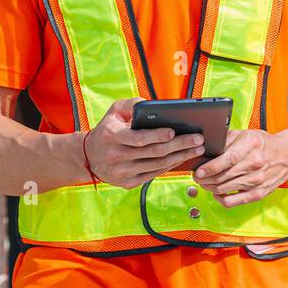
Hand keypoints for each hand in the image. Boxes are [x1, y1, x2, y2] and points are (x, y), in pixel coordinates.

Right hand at [82, 98, 204, 188]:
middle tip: (198, 139)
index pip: (138, 139)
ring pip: (157, 165)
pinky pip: (154, 174)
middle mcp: (116, 157)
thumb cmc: (108, 129)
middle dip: (179, 145)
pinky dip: (171, 166)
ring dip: (180, 157)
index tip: (174, 131)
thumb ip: (131, 104)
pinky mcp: (129, 183)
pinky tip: (184, 158)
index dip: (157, 136)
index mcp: (111, 137)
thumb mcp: (114, 112)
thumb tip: (151, 104)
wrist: (89, 157)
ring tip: (197, 148)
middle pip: (153, 153)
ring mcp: (122, 173)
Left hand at [192, 128, 287, 206]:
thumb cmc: (264, 144)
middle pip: (224, 176)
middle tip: (197, 177)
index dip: (211, 167)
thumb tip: (206, 147)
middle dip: (205, 179)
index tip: (199, 171)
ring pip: (225, 189)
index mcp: (252, 145)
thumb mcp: (246, 134)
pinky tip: (216, 193)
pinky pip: (233, 201)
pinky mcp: (258, 193)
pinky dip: (220, 199)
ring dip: (210, 188)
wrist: (287, 156)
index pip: (228, 159)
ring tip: (204, 183)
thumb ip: (227, 139)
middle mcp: (256, 163)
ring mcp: (258, 180)